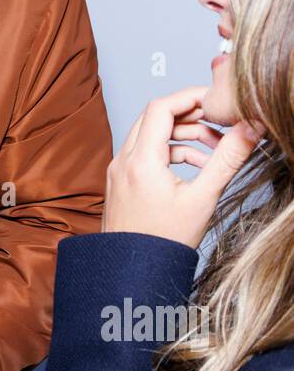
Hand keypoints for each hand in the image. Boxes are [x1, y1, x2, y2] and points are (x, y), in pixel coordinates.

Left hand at [101, 87, 263, 248]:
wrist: (133, 274)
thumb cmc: (163, 244)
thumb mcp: (203, 199)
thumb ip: (227, 160)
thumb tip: (250, 129)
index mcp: (141, 160)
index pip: (162, 106)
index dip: (190, 96)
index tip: (215, 99)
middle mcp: (123, 161)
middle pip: (155, 117)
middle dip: (190, 115)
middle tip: (219, 121)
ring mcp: (119, 171)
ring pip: (150, 135)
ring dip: (183, 135)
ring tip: (215, 148)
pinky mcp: (121, 182)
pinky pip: (145, 153)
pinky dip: (171, 152)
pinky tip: (197, 166)